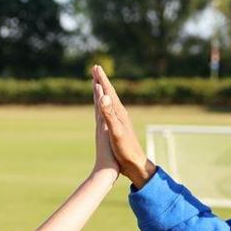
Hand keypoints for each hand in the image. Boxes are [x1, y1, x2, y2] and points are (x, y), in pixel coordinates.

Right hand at [92, 65, 154, 186]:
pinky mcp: (119, 127)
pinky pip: (110, 110)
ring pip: (110, 101)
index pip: (108, 92)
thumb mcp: (115, 131)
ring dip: (104, 91)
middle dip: (102, 81)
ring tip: (98, 84)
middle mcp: (120, 114)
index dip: (101, 80)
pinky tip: (106, 106)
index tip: (95, 67)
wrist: (136, 164)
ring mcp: (120, 120)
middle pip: (110, 93)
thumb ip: (109, 114)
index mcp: (118, 113)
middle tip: (95, 68)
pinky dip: (106, 104)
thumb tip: (104, 96)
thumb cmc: (125, 149)